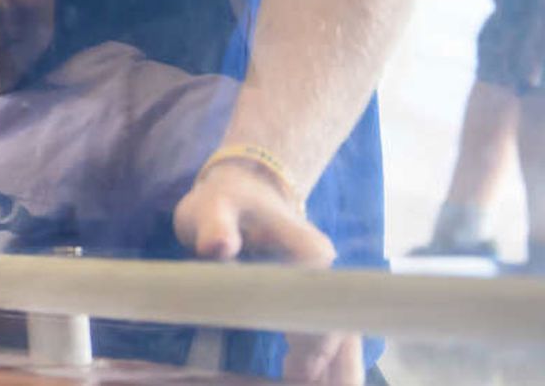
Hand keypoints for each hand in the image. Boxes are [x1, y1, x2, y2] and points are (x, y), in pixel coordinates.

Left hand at [174, 160, 357, 383]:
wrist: (240, 188)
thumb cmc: (225, 199)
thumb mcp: (213, 207)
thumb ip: (215, 226)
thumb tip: (217, 247)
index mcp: (309, 253)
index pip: (323, 304)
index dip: (317, 342)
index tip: (303, 372)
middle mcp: (324, 274)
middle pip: (341, 328)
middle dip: (339, 369)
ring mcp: (320, 288)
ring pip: (337, 337)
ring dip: (333, 371)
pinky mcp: (308, 298)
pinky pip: (320, 334)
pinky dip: (318, 363)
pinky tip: (303, 382)